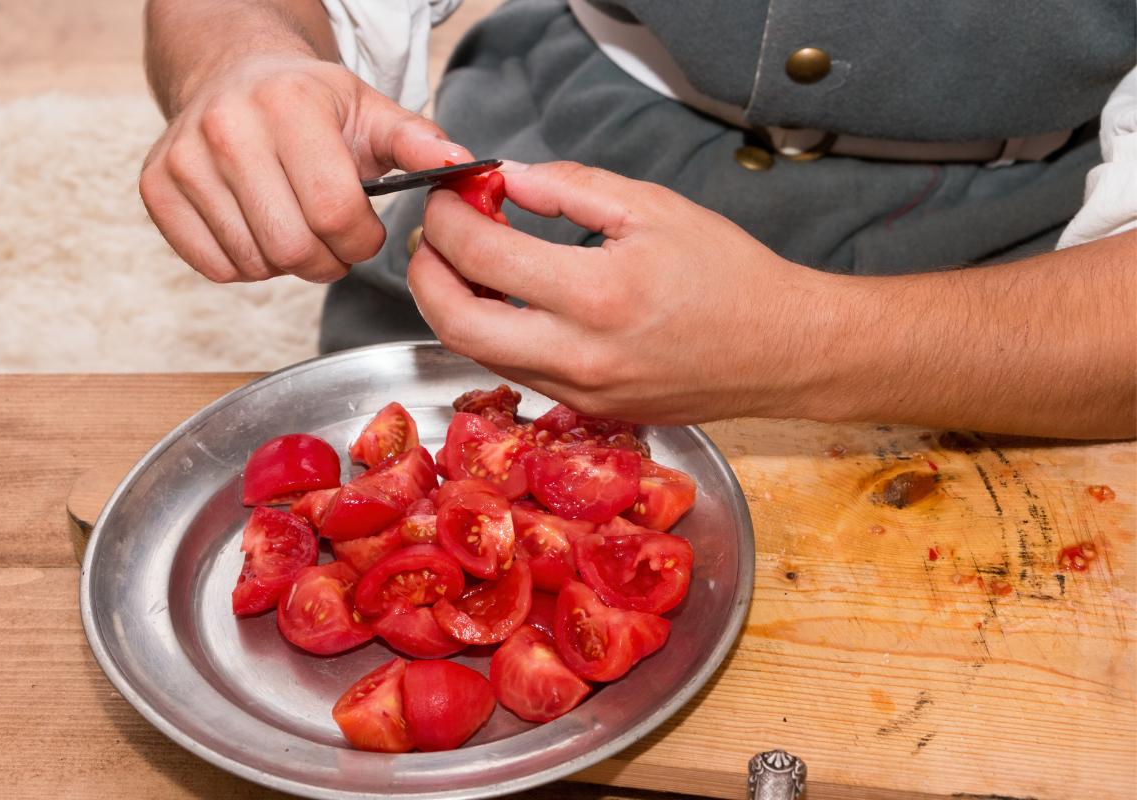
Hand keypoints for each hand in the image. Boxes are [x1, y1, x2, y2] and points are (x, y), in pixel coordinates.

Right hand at [140, 54, 470, 282]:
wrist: (233, 76)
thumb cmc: (309, 104)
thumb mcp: (371, 112)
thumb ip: (420, 142)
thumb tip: (468, 166)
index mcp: (288, 106)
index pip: (335, 214)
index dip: (361, 240)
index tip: (365, 231)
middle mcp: (227, 128)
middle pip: (294, 247)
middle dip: (328, 260)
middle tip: (332, 239)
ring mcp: (185, 160)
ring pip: (255, 263)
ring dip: (287, 264)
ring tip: (295, 225)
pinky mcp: (157, 188)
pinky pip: (214, 267)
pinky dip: (246, 265)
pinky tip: (258, 229)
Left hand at [408, 161, 843, 424]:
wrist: (782, 351)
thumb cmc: (731, 277)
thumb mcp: (654, 208)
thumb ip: (570, 188)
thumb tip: (507, 177)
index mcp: (597, 295)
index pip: (482, 256)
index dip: (448, 218)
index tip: (450, 195)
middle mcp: (580, 356)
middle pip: (455, 324)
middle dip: (426, 274)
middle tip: (435, 237)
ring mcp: (581, 393)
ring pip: (477, 355)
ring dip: (455, 305)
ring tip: (471, 261)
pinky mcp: (587, 410)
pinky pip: (516, 370)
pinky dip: (495, 332)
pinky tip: (510, 299)